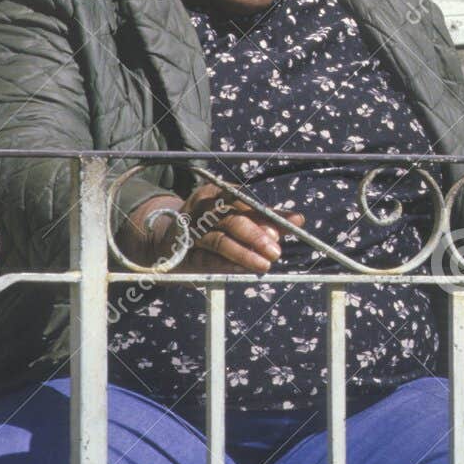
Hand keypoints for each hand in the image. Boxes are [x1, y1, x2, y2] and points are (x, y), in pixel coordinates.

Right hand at [128, 184, 305, 273]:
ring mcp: (190, 231)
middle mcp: (201, 209)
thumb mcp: (236, 217)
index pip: (246, 202)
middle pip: (233, 220)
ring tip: (265, 265)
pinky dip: (226, 265)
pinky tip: (243, 270)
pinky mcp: (183, 253)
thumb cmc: (211, 226)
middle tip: (276, 251)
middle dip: (257, 236)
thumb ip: (265, 218)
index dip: (268, 215)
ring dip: (245, 254)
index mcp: (215, 193)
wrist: (165, 241)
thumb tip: (298, 220)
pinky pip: (207, 259)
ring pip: (220, 242)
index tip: (289, 227)